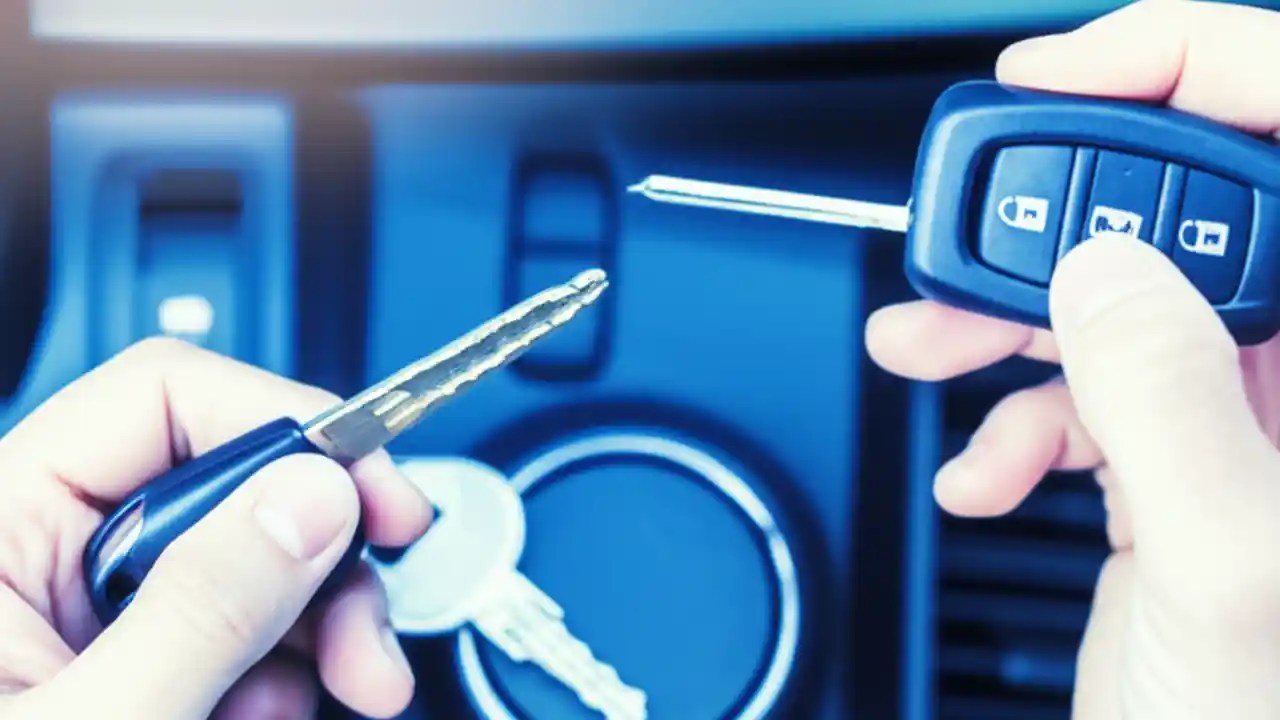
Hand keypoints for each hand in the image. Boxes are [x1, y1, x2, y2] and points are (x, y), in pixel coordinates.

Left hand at [0, 338, 434, 719]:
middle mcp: (45, 554)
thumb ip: (205, 606)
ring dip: (319, 625)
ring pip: (254, 560)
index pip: (162, 400)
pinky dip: (284, 671)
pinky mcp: (134, 662)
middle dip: (324, 555)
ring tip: (343, 693)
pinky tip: (271, 715)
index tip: (372, 495)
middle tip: (372, 631)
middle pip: (232, 484)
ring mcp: (94, 613)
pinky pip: (241, 631)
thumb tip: (311, 495)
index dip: (283, 427)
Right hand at [867, 2, 1279, 717]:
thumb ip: (1167, 397)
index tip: (1057, 83)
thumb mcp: (1226, 562)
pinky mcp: (1171, 452)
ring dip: (1002, 318)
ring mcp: (1243, 406)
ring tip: (931, 348)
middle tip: (971, 245)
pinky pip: (1080, 386)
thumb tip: (1100, 270)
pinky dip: (1012, 417)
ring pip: (1113, 291)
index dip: (1182, 68)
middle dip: (1051, 218)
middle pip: (1181, 203)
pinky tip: (988, 470)